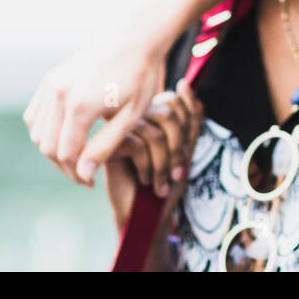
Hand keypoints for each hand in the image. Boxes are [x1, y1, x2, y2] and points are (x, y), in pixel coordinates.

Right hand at [24, 36, 166, 187]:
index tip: (91, 183)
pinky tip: (67, 137)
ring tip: (77, 158)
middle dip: (64, 167)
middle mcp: (58, 94)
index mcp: (80, 105)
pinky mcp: (49, 79)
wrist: (133, 39)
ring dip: (53, 150)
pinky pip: (35, 115)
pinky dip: (45, 131)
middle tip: (84, 175)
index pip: (66, 154)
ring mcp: (50, 84)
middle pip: (48, 147)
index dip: (76, 174)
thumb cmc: (140, 77)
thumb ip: (106, 146)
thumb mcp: (131, 116)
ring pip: (37, 133)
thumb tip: (84, 174)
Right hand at [104, 78, 204, 235]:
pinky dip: (147, 166)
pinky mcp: (107, 148)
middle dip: (178, 147)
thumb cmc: (166, 182)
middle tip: (176, 173)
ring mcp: (118, 131)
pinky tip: (144, 179)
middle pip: (167, 112)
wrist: (147, 214)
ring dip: (164, 162)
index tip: (184, 158)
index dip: (186, 129)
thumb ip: (191, 117)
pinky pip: (135, 144)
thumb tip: (184, 84)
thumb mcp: (186, 148)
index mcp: (152, 113)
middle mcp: (134, 117)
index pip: (175, 102)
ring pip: (153, 131)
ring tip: (162, 182)